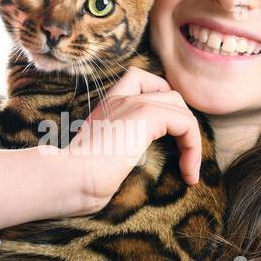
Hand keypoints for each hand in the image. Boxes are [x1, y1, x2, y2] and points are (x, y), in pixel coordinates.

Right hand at [67, 66, 201, 212]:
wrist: (67, 177)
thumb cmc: (75, 181)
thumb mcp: (96, 161)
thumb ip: (114, 153)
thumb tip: (125, 169)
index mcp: (105, 106)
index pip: (139, 79)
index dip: (161, 99)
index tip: (167, 136)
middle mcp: (119, 99)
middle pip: (167, 92)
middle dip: (182, 123)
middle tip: (183, 157)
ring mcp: (132, 103)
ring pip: (181, 107)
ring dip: (191, 140)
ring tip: (188, 170)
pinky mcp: (146, 115)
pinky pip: (186, 123)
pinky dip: (194, 148)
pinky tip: (188, 174)